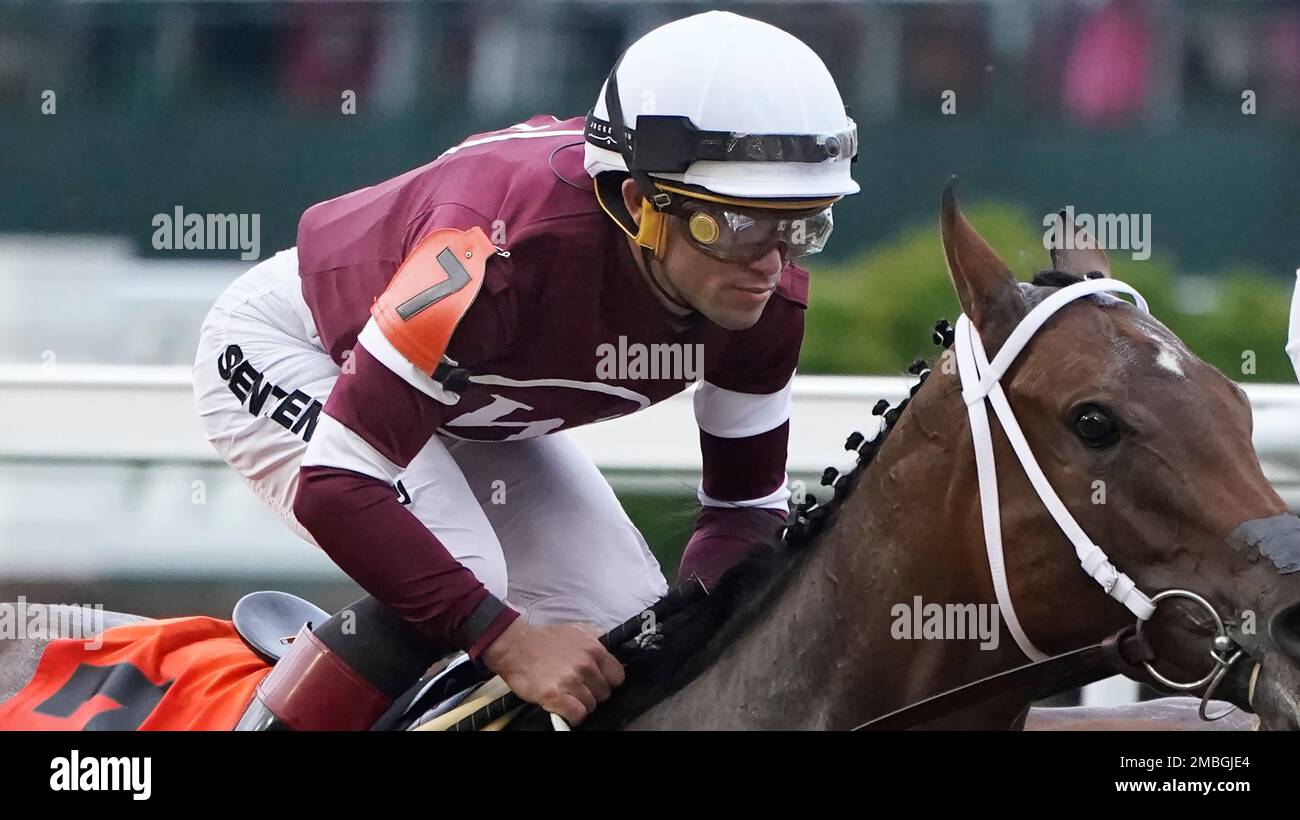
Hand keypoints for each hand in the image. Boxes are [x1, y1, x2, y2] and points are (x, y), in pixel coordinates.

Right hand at [479, 619, 623, 724]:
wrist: (515, 647)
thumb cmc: (544, 640)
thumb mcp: (576, 630)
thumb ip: (595, 640)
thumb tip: (608, 653)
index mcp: (594, 648)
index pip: (617, 676)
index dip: (607, 682)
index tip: (597, 682)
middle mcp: (585, 665)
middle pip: (604, 694)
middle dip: (592, 693)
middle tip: (577, 688)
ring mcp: (571, 681)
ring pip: (591, 706)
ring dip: (580, 704)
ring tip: (566, 695)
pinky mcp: (556, 696)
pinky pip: (577, 715)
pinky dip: (572, 716)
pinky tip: (563, 707)